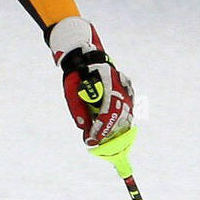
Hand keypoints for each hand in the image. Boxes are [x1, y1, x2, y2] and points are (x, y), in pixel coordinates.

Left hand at [48, 16, 133, 147]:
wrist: (84, 58)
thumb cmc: (77, 74)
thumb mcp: (71, 91)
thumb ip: (77, 108)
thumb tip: (84, 127)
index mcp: (107, 83)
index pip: (108, 111)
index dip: (101, 128)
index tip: (92, 139)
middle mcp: (120, 85)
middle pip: (120, 114)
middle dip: (108, 131)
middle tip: (96, 141)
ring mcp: (125, 87)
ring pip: (127, 113)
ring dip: (116, 128)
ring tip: (103, 137)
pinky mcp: (126, 90)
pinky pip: (128, 108)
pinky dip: (121, 120)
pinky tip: (112, 128)